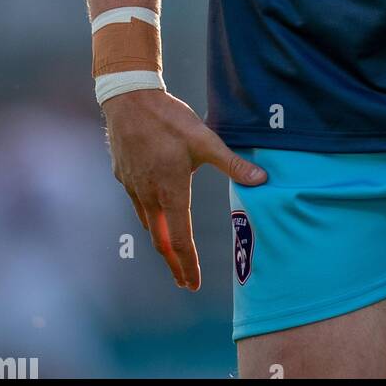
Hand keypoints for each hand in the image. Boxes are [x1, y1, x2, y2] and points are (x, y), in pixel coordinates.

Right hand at [101, 89, 266, 290]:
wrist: (129, 101)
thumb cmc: (170, 120)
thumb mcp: (206, 140)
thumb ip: (233, 163)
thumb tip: (261, 180)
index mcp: (171, 193)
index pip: (180, 241)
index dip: (188, 265)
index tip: (193, 284)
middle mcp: (149, 196)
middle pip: (161, 240)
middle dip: (174, 264)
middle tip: (183, 281)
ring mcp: (133, 187)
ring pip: (147, 224)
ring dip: (160, 242)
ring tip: (170, 252)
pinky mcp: (124, 176)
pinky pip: (137, 205)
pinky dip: (148, 218)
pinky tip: (154, 213)